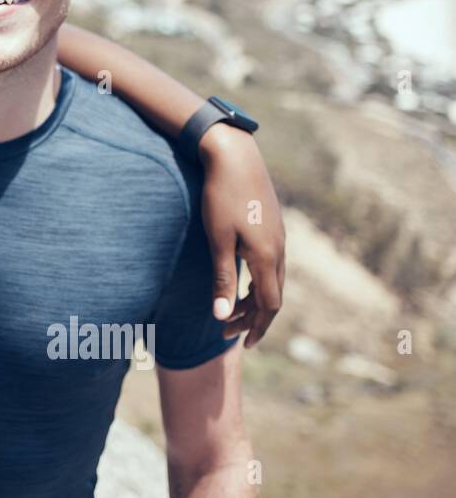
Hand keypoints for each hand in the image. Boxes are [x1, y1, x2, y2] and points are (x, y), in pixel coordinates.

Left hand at [198, 125, 284, 347]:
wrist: (234, 154)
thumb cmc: (221, 196)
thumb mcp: (217, 240)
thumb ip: (222, 279)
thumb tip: (221, 316)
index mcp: (267, 257)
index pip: (269, 305)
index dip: (256, 326)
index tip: (242, 343)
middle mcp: (279, 249)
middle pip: (272, 295)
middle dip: (252, 316)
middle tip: (227, 331)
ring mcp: (278, 236)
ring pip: (272, 278)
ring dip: (253, 297)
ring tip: (230, 309)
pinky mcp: (273, 224)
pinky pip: (270, 262)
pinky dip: (257, 279)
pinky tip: (242, 278)